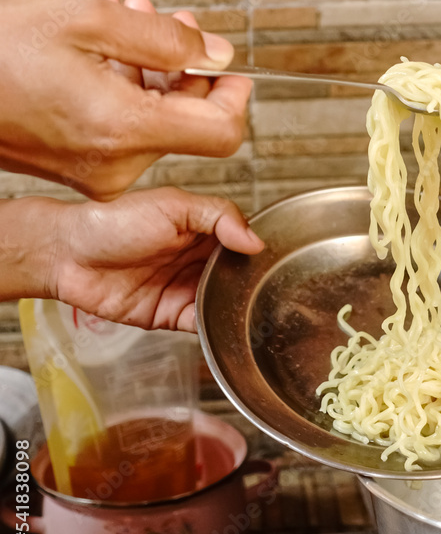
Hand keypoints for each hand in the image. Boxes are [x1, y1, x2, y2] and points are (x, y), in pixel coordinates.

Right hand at [0, 0, 251, 198]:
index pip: (221, 133)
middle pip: (187, 120)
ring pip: (156, 121)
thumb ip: (165, 39)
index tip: (229, 67)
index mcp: (122, 128)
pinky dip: (125, 88)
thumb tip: (217, 55)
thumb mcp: (87, 19)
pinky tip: (100, 52)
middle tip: (156, 17)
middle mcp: (114, 163)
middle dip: (180, 62)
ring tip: (118, 21)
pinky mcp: (80, 171)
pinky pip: (126, 130)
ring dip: (148, 67)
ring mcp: (96, 173)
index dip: (235, 96)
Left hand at [46, 188, 264, 331]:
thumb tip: (254, 240)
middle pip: (237, 273)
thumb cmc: (113, 220)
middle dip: (253, 282)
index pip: (243, 239)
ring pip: (224, 301)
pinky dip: (216, 328)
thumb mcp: (172, 205)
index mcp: (202, 227)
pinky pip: (202, 324)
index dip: (259, 249)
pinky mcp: (170, 315)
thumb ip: (218, 216)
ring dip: (237, 307)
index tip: (279, 258)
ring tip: (255, 311)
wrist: (69, 255)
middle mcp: (197, 258)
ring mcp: (185, 287)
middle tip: (274, 290)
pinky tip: (227, 327)